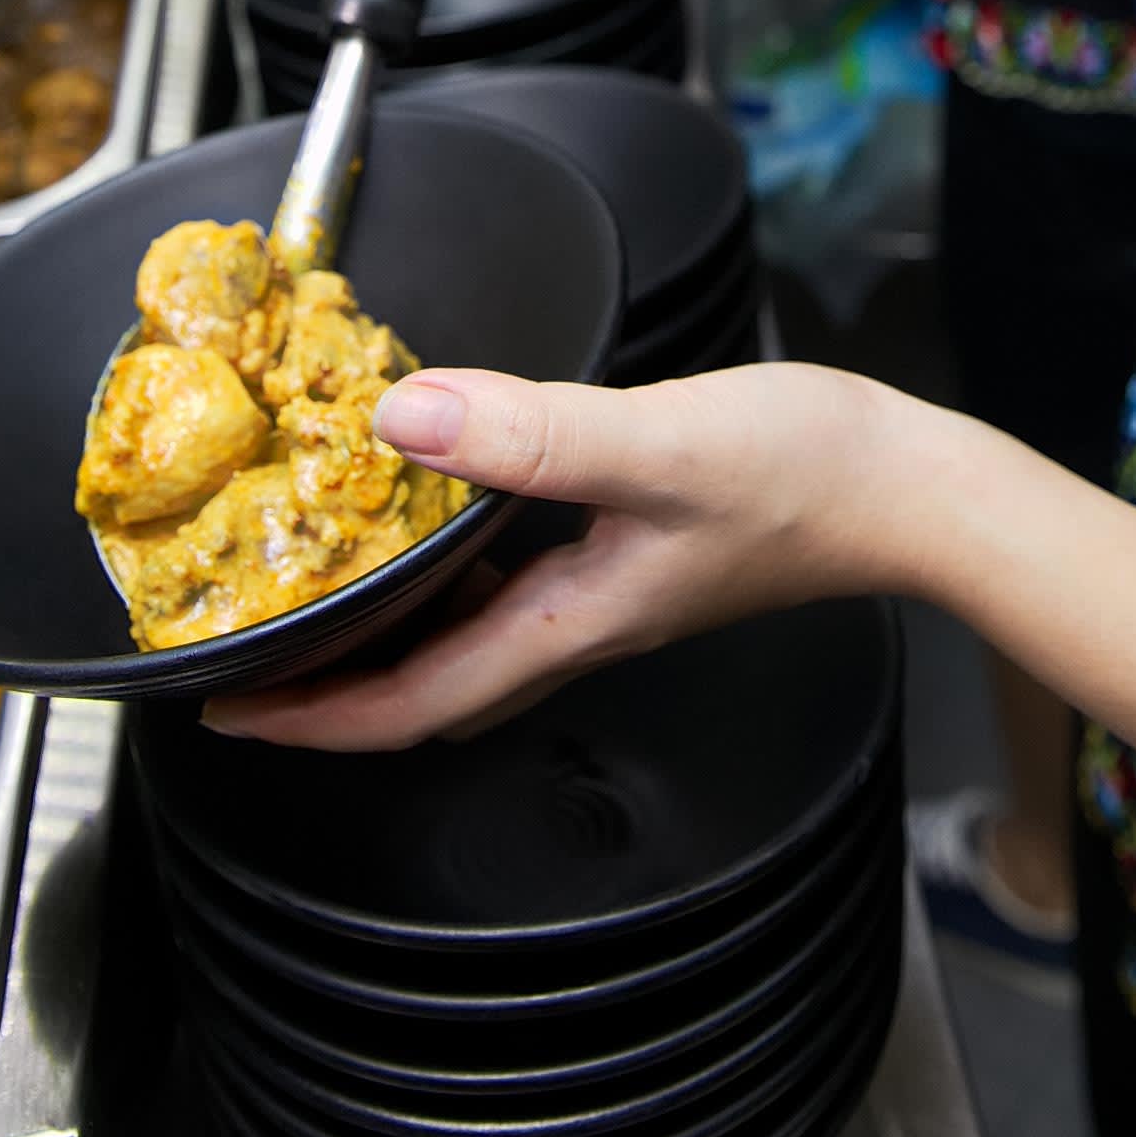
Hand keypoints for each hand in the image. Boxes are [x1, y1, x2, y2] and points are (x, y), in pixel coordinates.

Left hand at [203, 362, 910, 752]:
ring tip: (313, 574)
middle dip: (328, 680)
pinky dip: (450, 556)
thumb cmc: (809, 479)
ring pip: (465, 628)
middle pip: (424, 679)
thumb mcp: (658, 445)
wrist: (914, 488)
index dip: (308, 719)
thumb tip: (405, 417)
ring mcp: (605, 588)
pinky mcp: (631, 544)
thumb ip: (532, 433)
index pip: (409, 702)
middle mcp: (576, 620)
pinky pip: (510, 573)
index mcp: (567, 624)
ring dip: (384, 618)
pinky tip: (437, 499)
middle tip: (243, 648)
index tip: (221, 712)